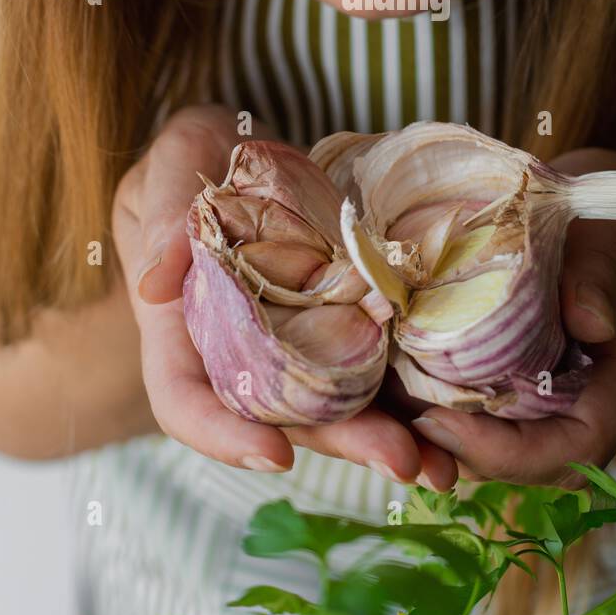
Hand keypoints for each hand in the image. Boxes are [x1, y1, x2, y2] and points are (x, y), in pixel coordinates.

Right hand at [112, 104, 457, 489]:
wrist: (245, 151)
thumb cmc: (196, 154)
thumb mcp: (178, 161)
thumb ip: (167, 212)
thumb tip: (155, 284)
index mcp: (184, 325)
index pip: (185, 399)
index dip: (223, 434)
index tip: (276, 454)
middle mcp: (243, 349)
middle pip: (284, 416)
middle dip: (344, 445)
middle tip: (404, 463)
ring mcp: (301, 339)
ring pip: (340, 402)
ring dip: (391, 435)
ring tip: (446, 463)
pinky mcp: (347, 318)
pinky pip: (378, 359)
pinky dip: (415, 390)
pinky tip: (460, 409)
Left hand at [408, 148, 615, 485]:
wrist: (610, 211)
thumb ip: (604, 272)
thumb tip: (591, 323)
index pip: (578, 445)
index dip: (509, 452)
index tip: (440, 424)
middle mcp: (584, 401)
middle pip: (522, 459)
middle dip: (452, 452)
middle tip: (385, 426)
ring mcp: (547, 394)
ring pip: (490, 440)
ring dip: (431, 433)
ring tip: (373, 407)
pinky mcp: (513, 376)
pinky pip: (473, 406)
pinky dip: (426, 398)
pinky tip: (381, 374)